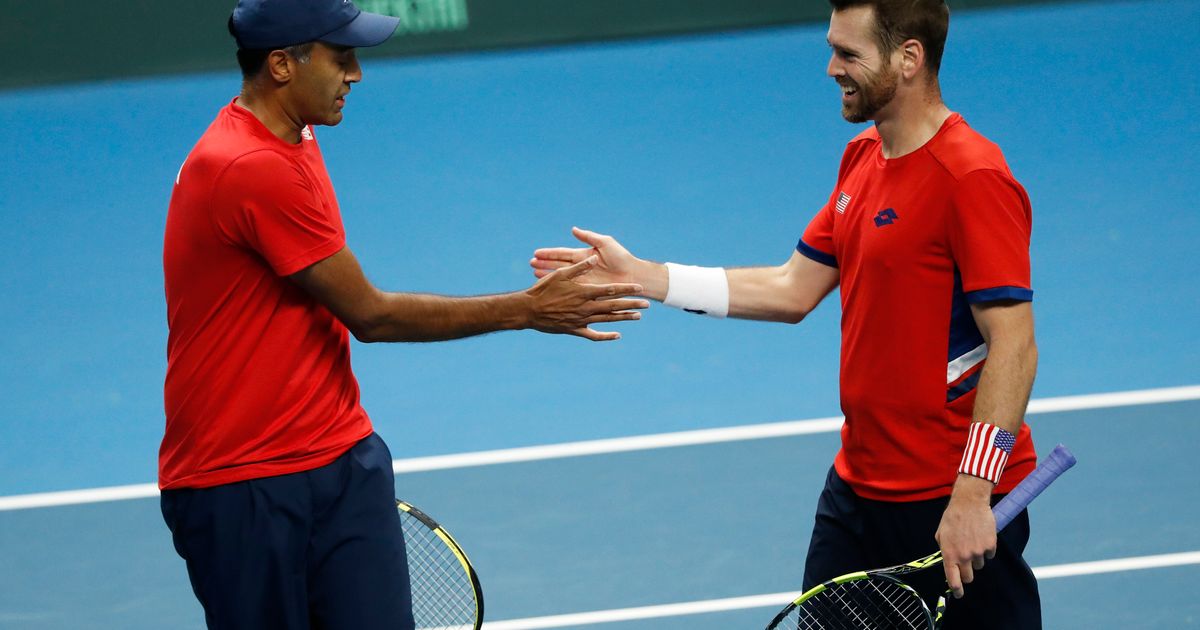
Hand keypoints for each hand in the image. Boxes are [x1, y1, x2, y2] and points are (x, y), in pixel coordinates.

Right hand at [525, 255, 648, 340]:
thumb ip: (579, 267)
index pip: (610, 290)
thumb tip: (593, 257)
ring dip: (623, 318)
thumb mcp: (561, 274)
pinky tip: (617, 335)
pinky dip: (606, 336)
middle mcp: (585, 307)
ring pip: (607, 319)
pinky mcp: (575, 330)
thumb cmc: (543, 289)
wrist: (528, 310)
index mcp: (583, 292)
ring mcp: (581, 320)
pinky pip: (593, 335)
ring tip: (638, 316)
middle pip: (613, 305)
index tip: (639, 288)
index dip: (626, 289)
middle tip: (646, 304)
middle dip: (631, 304)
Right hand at [531, 227, 642, 285]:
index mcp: (585, 258)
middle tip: (530, 263)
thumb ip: (589, 237)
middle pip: (559, 267)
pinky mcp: (587, 292)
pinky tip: (551, 290)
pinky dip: (560, 290)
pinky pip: (571, 291)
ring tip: (534, 275)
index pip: (563, 254)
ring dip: (548, 276)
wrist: (633, 276)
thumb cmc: (621, 258)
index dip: (550, 253)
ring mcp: (583, 282)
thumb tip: (574, 229)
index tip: (536, 253)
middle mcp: (582, 271)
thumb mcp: (605, 243)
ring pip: (561, 279)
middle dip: (544, 264)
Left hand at [935, 475, 996, 598]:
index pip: (953, 580)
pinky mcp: (990, 546)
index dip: (956, 590)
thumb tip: (948, 562)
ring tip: (971, 541)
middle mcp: (964, 556)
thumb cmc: (952, 517)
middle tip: (966, 563)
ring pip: (979, 565)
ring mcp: (978, 552)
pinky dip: (985, 549)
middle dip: (967, 573)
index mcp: (949, 554)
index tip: (958, 594)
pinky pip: (989, 555)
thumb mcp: (941, 534)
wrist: (969, 503)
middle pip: (969, 577)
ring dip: (976, 558)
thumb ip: (944, 550)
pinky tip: (980, 536)